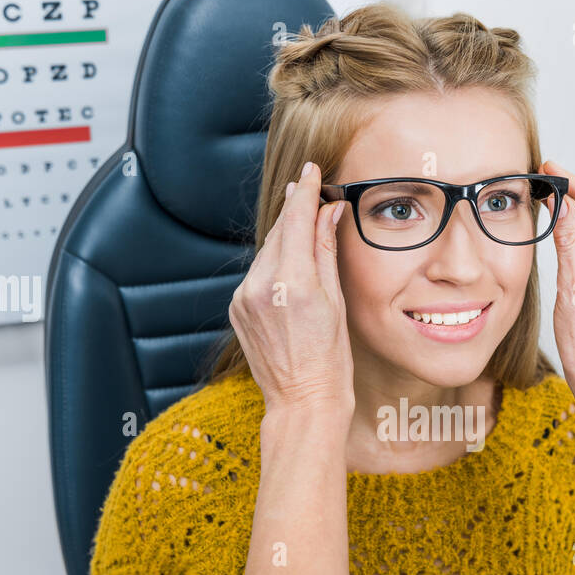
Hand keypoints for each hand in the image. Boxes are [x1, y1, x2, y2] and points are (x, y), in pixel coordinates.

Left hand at [228, 161, 353, 419]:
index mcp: (292, 282)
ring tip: (302, 223)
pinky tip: (288, 264)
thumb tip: (328, 212)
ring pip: (266, 252)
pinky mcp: (237, 310)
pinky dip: (272, 263)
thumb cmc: (330, 362)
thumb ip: (326, 252)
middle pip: (279, 232)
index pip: (297, 220)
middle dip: (295, 209)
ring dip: (284, 236)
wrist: (301, 402)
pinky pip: (256, 275)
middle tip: (309, 187)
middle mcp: (261, 286)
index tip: (312, 171)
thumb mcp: (337, 303)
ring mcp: (244, 298)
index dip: (306, 192)